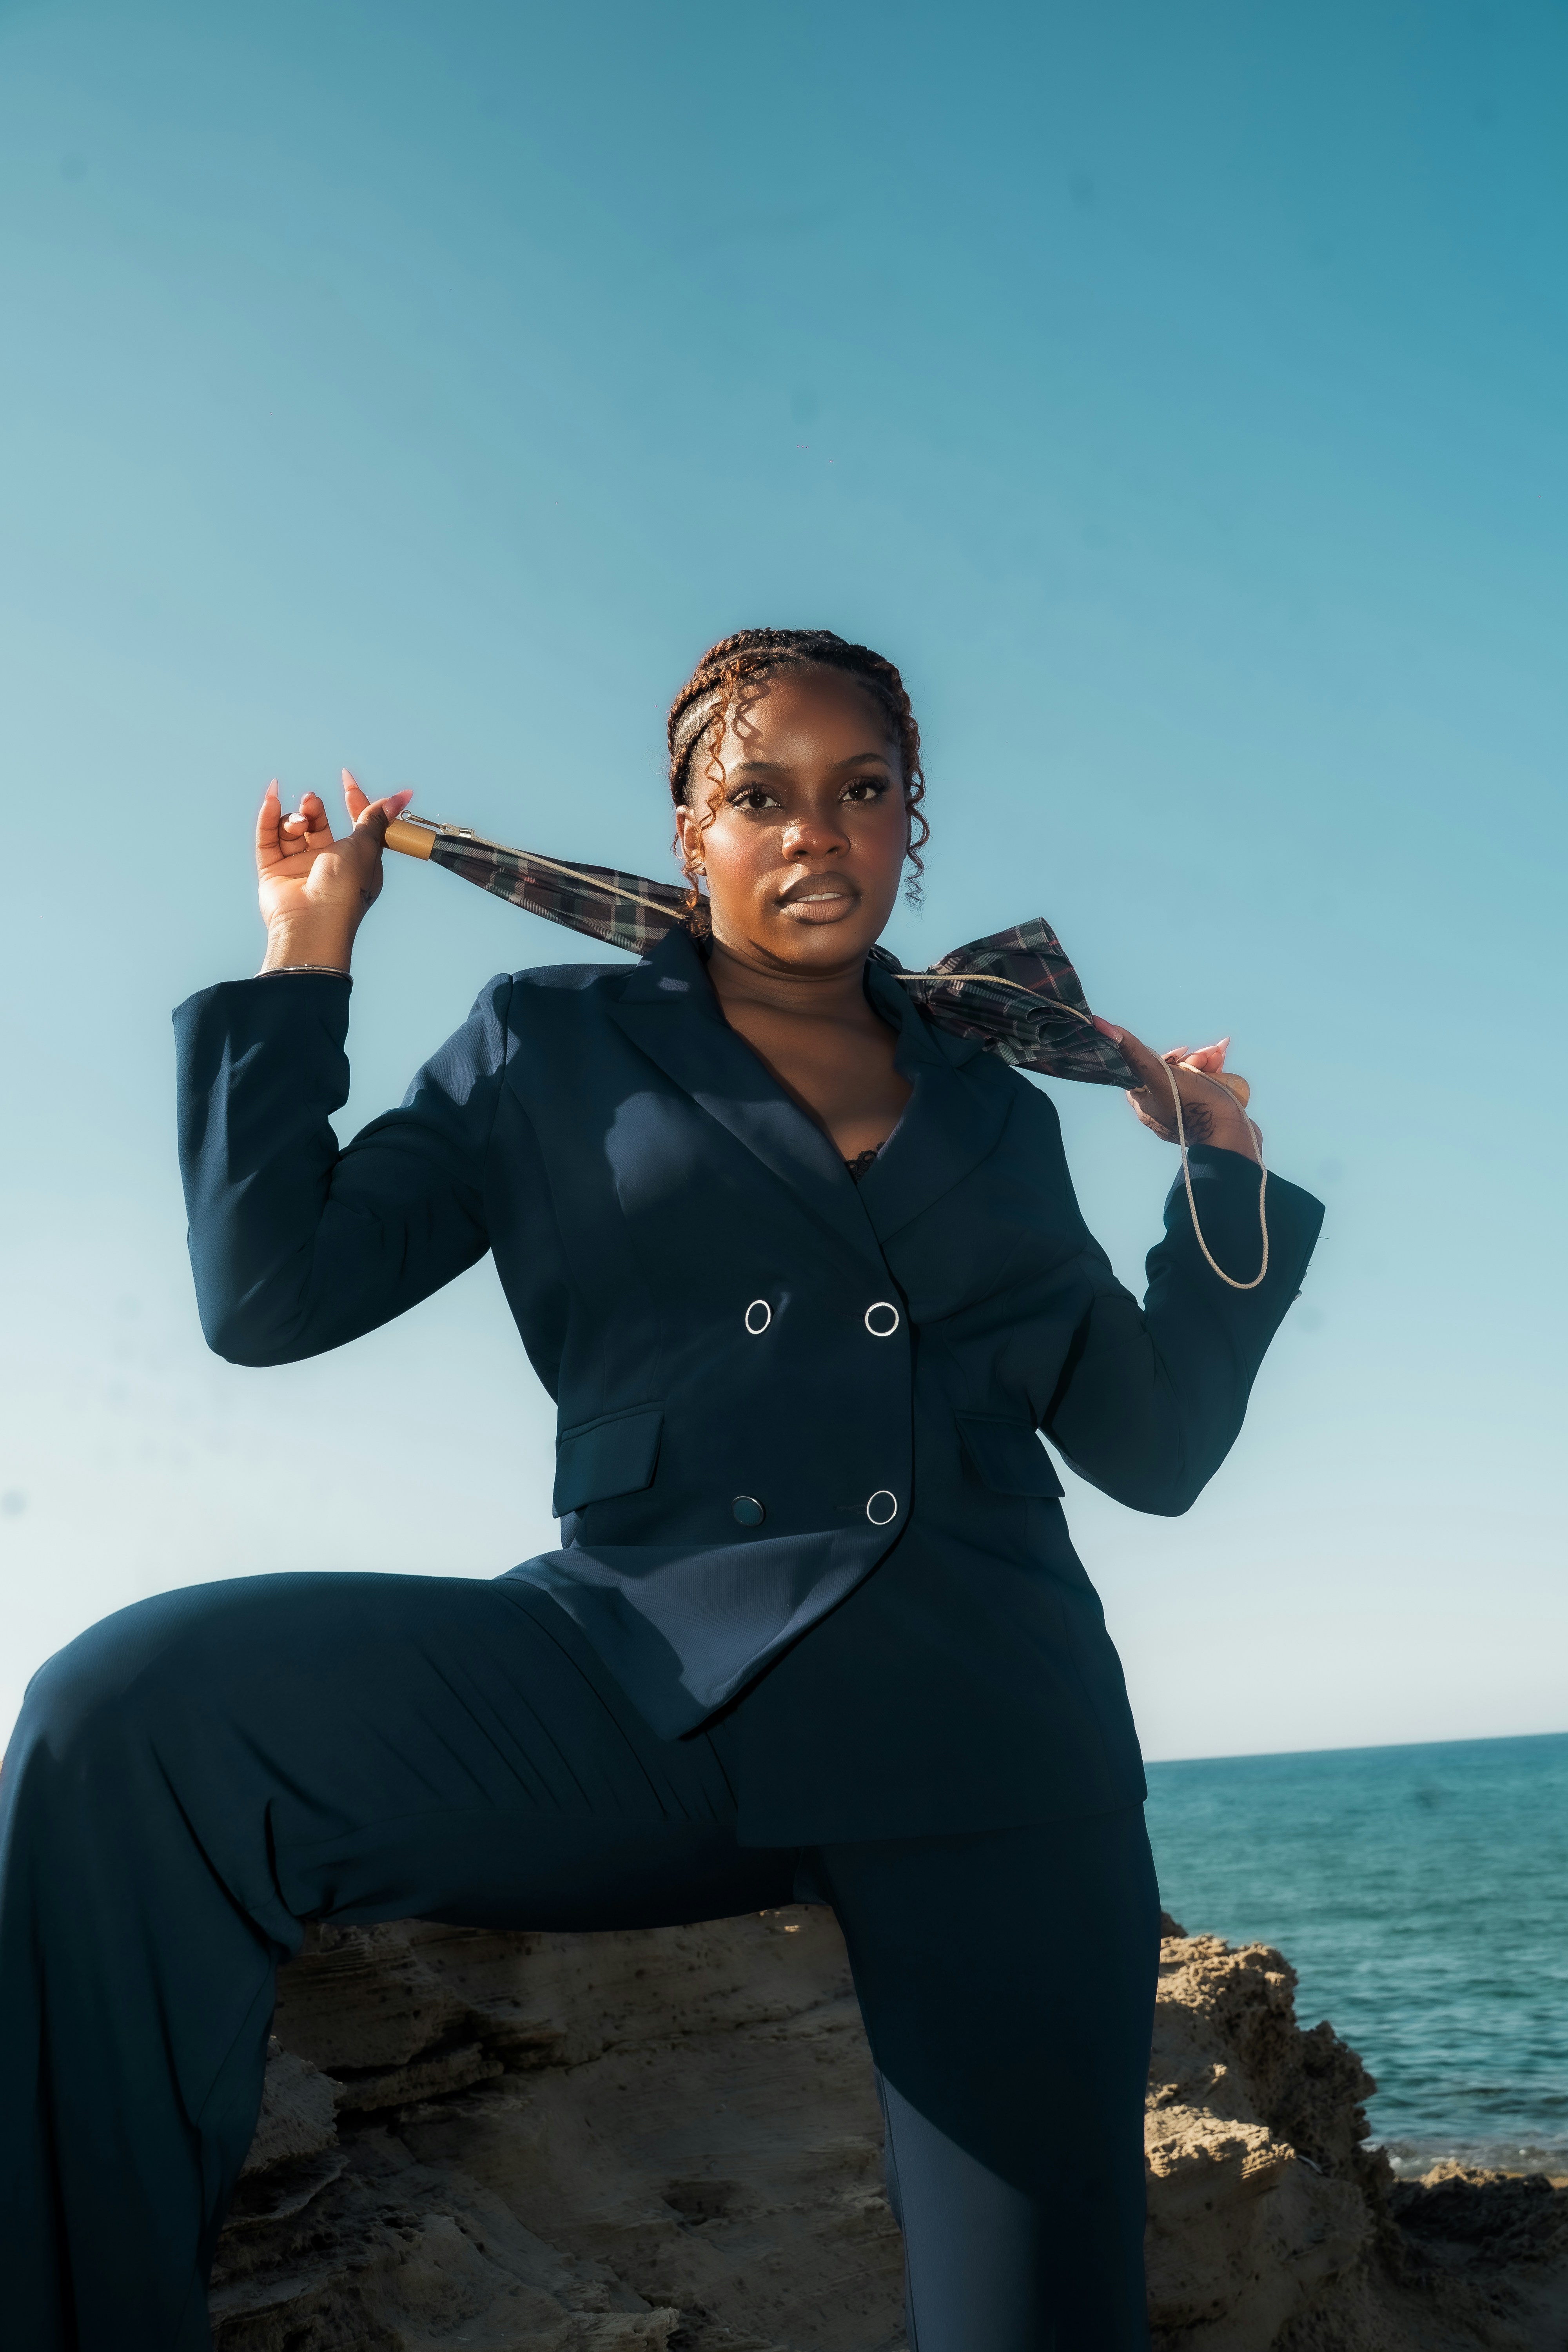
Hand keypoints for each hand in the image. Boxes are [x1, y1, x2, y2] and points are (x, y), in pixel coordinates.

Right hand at [256, 770, 412, 972]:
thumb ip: (375, 819)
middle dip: (316, 809)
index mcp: (356, 860)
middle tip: (313, 802)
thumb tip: (401, 796)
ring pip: (294, 830)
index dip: (354, 799)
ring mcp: (299, 868)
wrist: (312, 923)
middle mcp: (327, 863)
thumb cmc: (345, 888)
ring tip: (299, 822)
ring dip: (296, 818)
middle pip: (320, 824)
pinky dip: (269, 818)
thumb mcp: (364, 848)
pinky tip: (273, 799)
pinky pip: (268, 838)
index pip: (356, 823)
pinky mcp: (274, 871)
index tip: (346, 777)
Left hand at [1092, 1019, 1259, 1156]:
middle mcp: (1161, 1109)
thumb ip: (1135, 1054)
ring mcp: (1184, 1112)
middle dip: (1191, 1058)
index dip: (1164, 1057)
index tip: (1182, 1052)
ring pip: (1191, 1076)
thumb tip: (1101, 1026)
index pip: (1146, 1070)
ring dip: (1205, 1060)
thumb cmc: (1196, 1108)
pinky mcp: (1204, 1113)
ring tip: (1218, 1056)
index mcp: (1145, 1104)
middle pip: (1172, 1071)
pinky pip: (1205, 1085)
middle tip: (1204, 1056)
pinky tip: (1223, 1058)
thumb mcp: (1161, 1077)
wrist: (1232, 1138)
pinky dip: (1213, 1070)